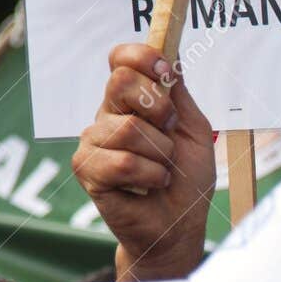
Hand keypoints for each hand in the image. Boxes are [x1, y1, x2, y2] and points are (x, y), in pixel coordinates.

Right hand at [70, 44, 215, 281]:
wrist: (179, 227)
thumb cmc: (187, 181)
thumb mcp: (194, 131)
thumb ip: (179, 94)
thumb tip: (171, 54)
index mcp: (131, 101)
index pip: (122, 60)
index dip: (143, 58)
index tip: (166, 75)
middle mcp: (107, 116)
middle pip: (120, 83)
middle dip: (159, 110)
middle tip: (170, 137)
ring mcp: (93, 141)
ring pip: (128, 128)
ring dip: (160, 155)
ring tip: (162, 171)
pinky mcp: (86, 169)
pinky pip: (122, 162)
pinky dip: (150, 176)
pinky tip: (150, 186)